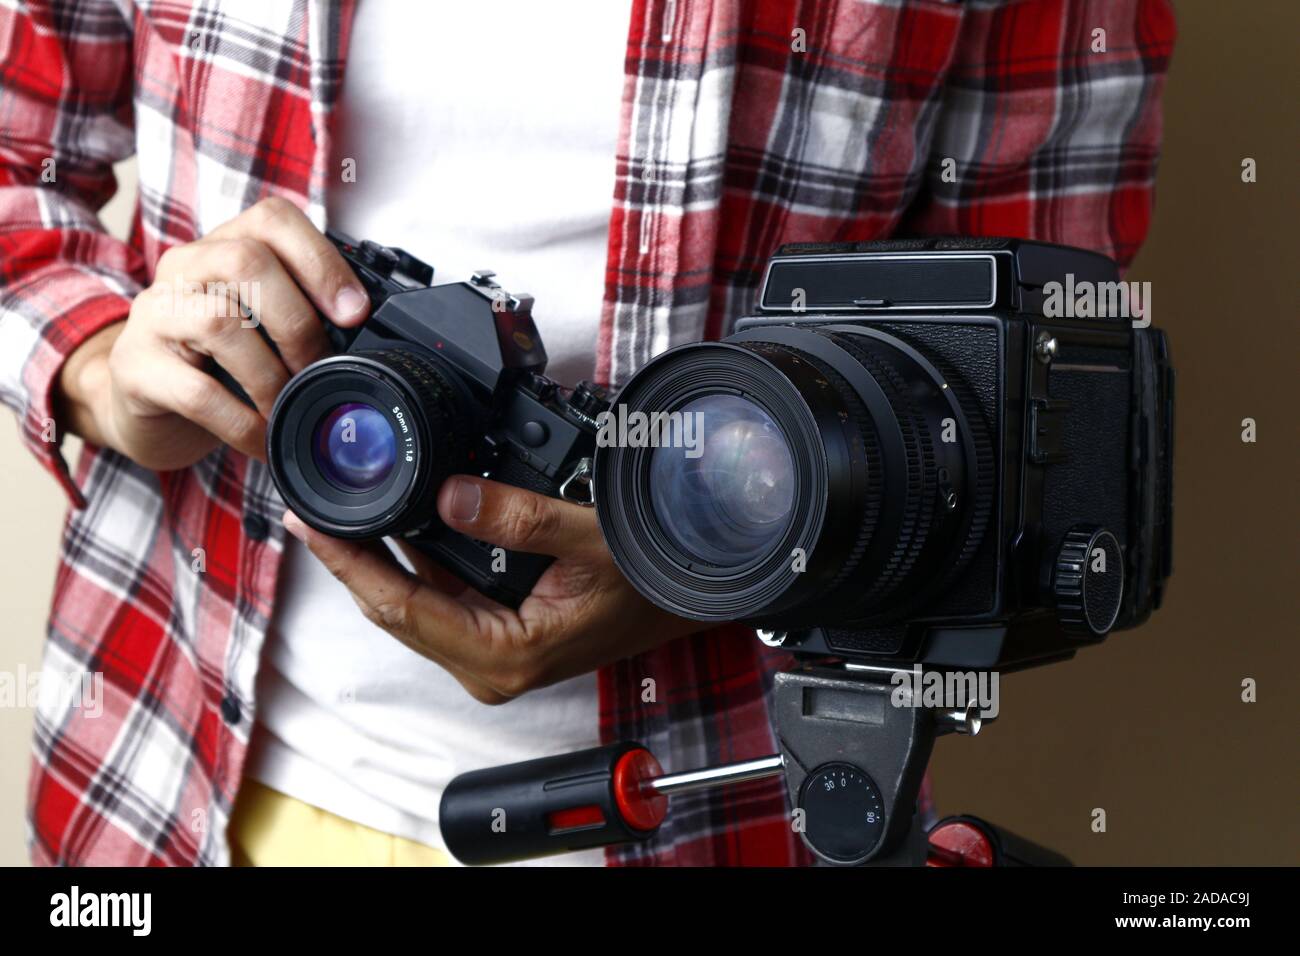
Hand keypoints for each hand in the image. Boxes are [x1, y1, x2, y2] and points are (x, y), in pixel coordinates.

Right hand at [56, 197, 369, 469]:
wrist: (141, 402)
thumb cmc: (215, 360)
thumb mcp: (261, 326)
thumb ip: (304, 314)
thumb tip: (366, 334)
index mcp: (224, 247)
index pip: (273, 220)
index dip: (321, 262)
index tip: (355, 313)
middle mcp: (186, 268)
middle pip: (246, 261)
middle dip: (298, 321)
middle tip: (318, 367)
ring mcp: (155, 314)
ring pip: (219, 322)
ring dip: (271, 375)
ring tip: (290, 407)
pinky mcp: (136, 368)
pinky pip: (198, 393)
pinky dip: (243, 422)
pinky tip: (263, 440)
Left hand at [283, 475, 701, 703]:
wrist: (683, 600)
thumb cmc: (648, 583)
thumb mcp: (589, 539)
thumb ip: (518, 519)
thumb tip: (449, 495)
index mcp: (503, 654)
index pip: (401, 606)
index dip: (349, 563)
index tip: (310, 524)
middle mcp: (488, 666)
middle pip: (393, 611)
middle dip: (350, 561)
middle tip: (311, 508)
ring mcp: (490, 656)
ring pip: (410, 606)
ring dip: (374, 562)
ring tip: (338, 513)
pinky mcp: (496, 639)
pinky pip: (435, 602)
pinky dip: (407, 566)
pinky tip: (391, 528)